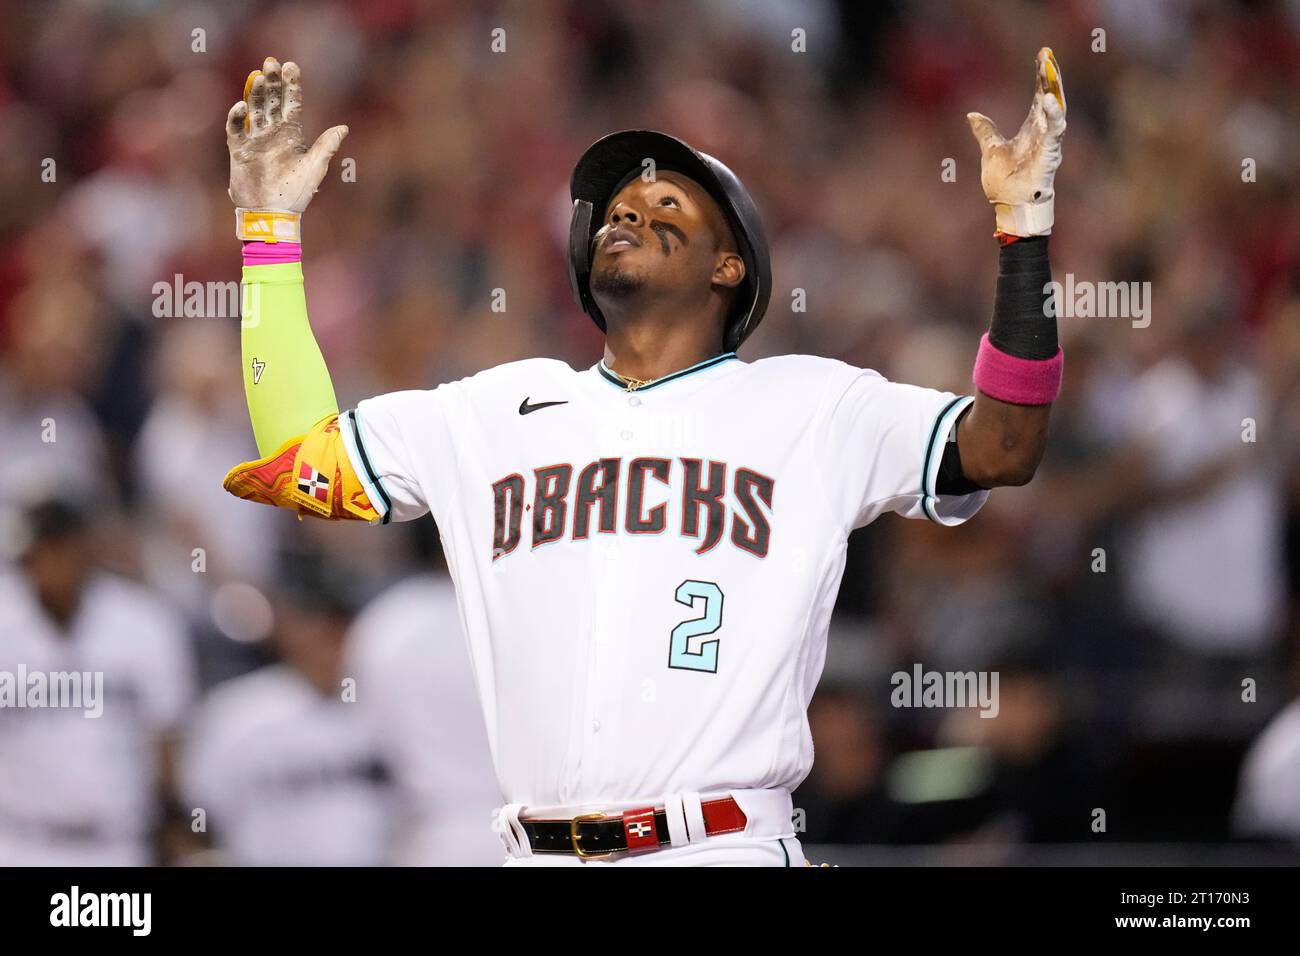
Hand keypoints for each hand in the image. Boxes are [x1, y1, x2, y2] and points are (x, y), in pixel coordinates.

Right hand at [226, 57, 347, 212]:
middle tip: (271, 62)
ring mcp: (255, 140)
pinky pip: (235, 128)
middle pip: (270, 101)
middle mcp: (273, 133)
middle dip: (271, 82)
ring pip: (253, 109)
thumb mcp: (315, 168)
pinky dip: (237, 117)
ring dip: (254, 93)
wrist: (272, 214)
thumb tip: (344, 127)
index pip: (291, 104)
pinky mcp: (238, 150)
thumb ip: (327, 146)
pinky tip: (241, 106)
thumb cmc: (296, 194)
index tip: (291, 66)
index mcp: (292, 135)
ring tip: (258, 76)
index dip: (291, 85)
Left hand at [967, 47, 1065, 236]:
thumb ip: (985, 131)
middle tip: (1047, 54)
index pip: (1039, 95)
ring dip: (1054, 88)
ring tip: (1049, 68)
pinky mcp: (1050, 152)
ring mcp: (1049, 141)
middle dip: (1049, 75)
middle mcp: (1043, 131)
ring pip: (1056, 108)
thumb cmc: (1005, 182)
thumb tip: (972, 115)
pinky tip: (1049, 99)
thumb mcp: (990, 150)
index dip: (1041, 76)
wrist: (1010, 205)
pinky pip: (1055, 129)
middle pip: (1050, 96)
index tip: (1042, 55)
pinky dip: (1053, 114)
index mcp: (1031, 128)